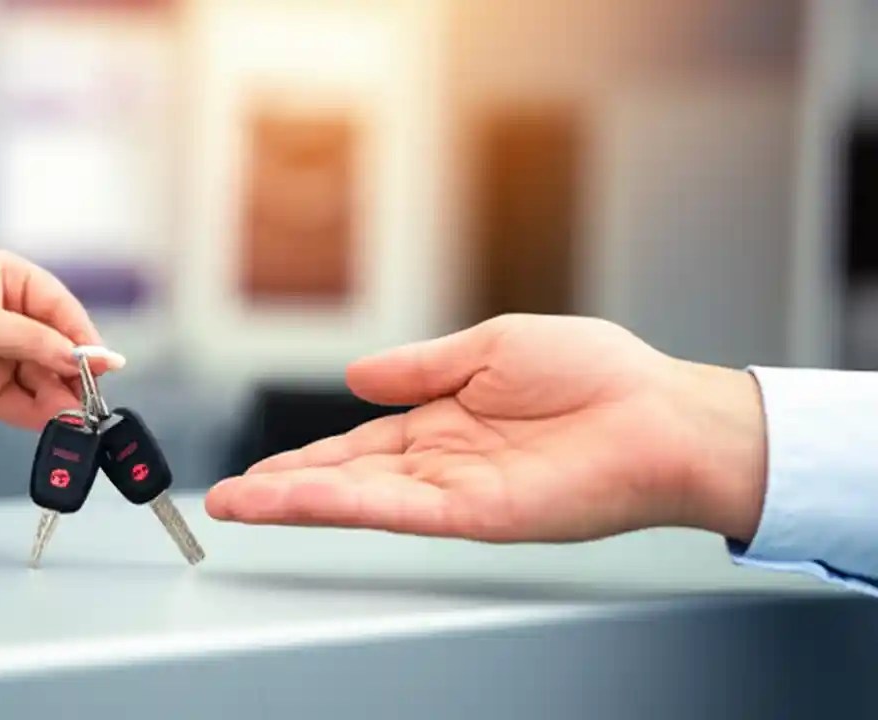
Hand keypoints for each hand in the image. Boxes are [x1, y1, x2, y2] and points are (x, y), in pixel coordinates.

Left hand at [0, 250, 118, 441]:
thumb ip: (39, 343)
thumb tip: (92, 356)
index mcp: (6, 280)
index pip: (61, 306)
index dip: (82, 335)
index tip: (101, 363)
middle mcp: (9, 317)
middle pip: (62, 346)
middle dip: (74, 372)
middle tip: (87, 395)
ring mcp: (2, 358)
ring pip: (51, 379)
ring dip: (61, 397)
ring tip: (67, 413)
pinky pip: (33, 405)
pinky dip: (44, 415)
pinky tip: (51, 421)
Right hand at [206, 315, 767, 543]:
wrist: (660, 412)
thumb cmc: (597, 374)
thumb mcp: (491, 345)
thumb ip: (420, 366)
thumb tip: (358, 375)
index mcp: (444, 421)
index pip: (358, 446)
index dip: (306, 456)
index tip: (260, 467)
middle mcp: (442, 463)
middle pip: (345, 479)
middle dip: (282, 489)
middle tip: (228, 500)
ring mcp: (456, 492)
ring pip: (358, 500)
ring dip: (294, 502)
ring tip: (240, 506)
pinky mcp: (476, 513)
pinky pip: (396, 509)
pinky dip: (342, 504)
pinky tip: (297, 500)